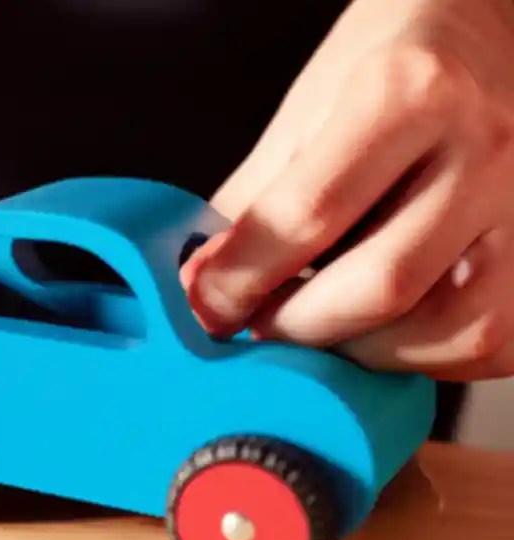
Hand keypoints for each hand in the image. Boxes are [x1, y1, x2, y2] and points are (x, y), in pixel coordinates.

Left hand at [186, 0, 513, 380]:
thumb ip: (256, 200)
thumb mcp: (310, 106)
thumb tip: (206, 286)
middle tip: (256, 325)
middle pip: (381, 285)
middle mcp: (483, 150)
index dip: (240, 279)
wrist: (495, 32)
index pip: (306, 216)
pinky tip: (385, 330)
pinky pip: (492, 344)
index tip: (205, 308)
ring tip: (320, 324)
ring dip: (360, 350)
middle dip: (296, 326)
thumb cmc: (400, 63)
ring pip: (445, 330)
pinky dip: (424, 356)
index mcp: (409, 94)